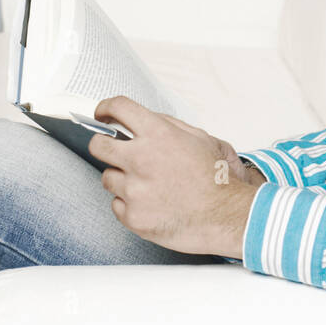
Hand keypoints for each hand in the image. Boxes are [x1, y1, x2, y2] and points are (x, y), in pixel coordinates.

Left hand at [89, 96, 260, 257]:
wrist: (227, 216)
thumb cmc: (217, 179)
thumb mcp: (200, 138)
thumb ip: (167, 125)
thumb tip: (142, 120)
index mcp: (158, 135)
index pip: (118, 108)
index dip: (106, 108)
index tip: (103, 114)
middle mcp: (141, 159)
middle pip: (98, 145)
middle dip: (102, 144)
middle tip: (111, 150)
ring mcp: (134, 190)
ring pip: (108, 178)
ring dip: (123, 179)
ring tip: (149, 186)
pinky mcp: (133, 216)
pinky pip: (117, 205)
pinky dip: (130, 205)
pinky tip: (151, 204)